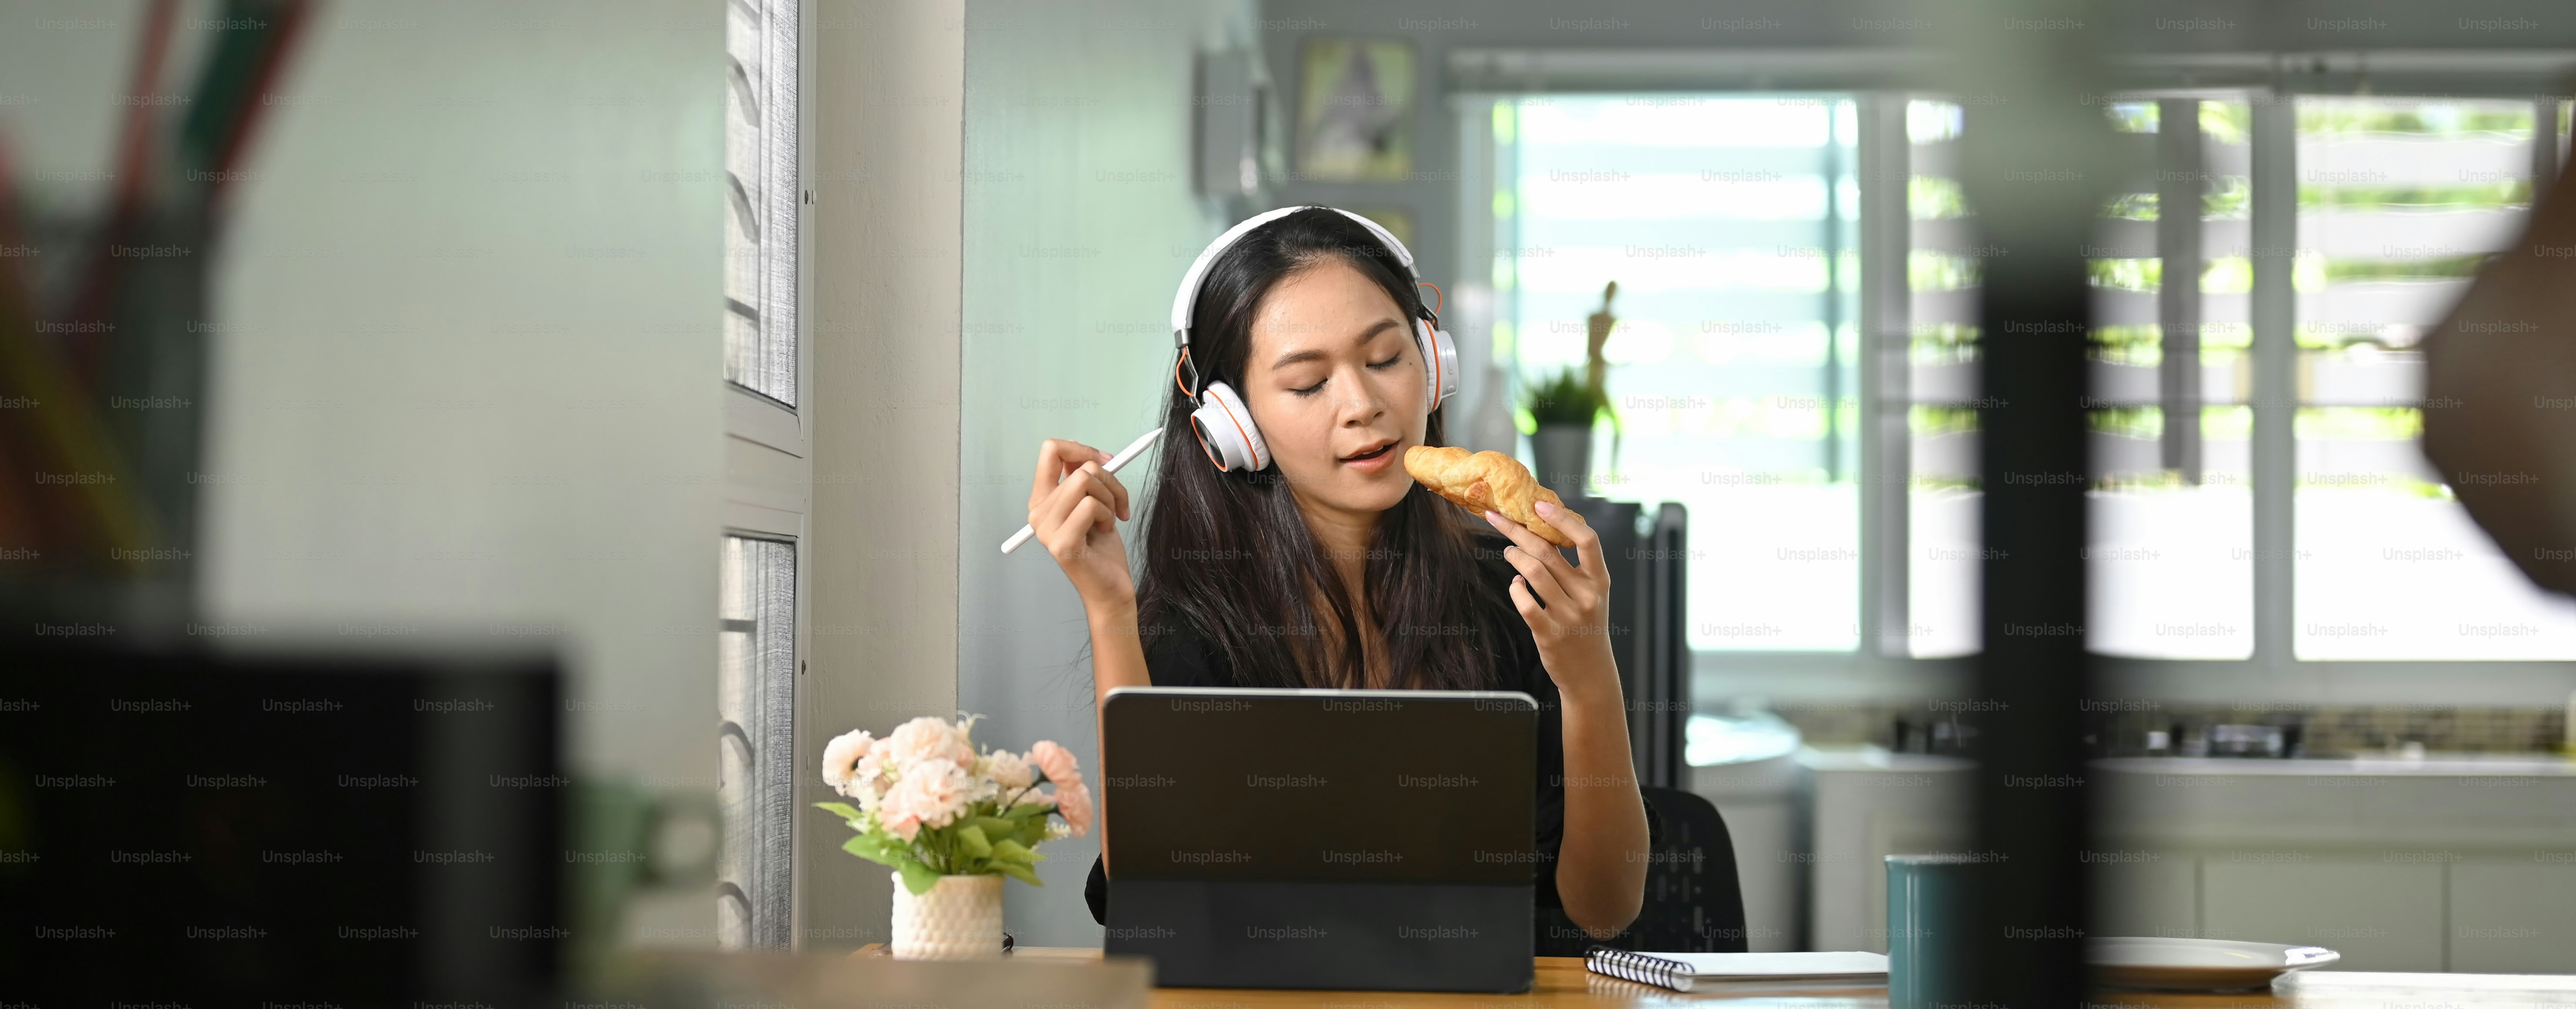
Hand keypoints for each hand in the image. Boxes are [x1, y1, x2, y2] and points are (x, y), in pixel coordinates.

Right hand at [1028, 438, 1134, 613]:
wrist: (1110, 587)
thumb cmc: (1102, 546)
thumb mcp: (1093, 502)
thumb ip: (1080, 477)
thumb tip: (1078, 448)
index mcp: (1042, 499)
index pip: (1051, 450)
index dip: (1082, 449)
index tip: (1106, 461)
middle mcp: (1038, 513)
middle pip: (1080, 468)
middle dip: (1110, 481)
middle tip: (1116, 505)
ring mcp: (1046, 529)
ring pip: (1085, 482)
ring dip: (1110, 499)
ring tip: (1108, 521)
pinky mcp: (1061, 543)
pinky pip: (1090, 505)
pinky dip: (1108, 515)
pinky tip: (1104, 532)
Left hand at [1484, 501, 1617, 699]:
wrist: (1591, 673)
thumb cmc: (1586, 627)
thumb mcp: (1591, 595)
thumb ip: (1574, 567)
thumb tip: (1544, 530)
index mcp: (1599, 581)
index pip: (1587, 540)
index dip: (1562, 519)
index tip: (1539, 505)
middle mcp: (1586, 596)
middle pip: (1548, 551)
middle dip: (1518, 530)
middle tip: (1499, 518)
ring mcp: (1568, 616)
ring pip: (1533, 572)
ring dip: (1514, 557)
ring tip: (1509, 552)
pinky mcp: (1549, 634)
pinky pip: (1524, 602)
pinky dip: (1515, 588)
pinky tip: (1516, 584)